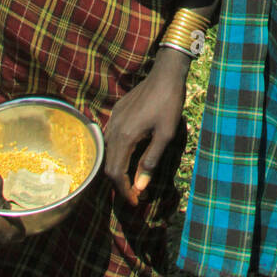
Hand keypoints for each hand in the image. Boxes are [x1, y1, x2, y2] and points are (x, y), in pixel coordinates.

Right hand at [104, 49, 187, 204]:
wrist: (165, 74)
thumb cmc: (169, 104)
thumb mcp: (165, 134)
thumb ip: (150, 161)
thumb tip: (139, 187)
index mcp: (125, 137)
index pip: (115, 173)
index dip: (123, 191)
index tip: (135, 202)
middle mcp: (113, 129)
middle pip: (108, 165)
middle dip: (119, 183)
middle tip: (134, 194)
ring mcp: (113, 119)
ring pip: (107, 152)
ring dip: (117, 168)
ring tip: (131, 179)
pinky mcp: (116, 112)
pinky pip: (110, 138)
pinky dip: (116, 152)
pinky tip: (129, 155)